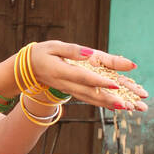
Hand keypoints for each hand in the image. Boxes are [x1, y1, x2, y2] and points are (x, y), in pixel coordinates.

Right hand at [28, 41, 147, 111]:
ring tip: (127, 107)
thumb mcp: (53, 46)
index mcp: (61, 71)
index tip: (115, 84)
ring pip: (91, 99)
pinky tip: (116, 105)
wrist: (27, 69)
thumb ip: (72, 50)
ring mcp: (69, 90)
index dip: (99, 82)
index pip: (83, 77)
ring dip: (109, 104)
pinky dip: (103, 103)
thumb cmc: (41, 53)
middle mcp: (66, 84)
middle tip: (126, 104)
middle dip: (109, 99)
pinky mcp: (72, 91)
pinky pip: (89, 99)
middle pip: (90, 93)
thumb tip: (90, 54)